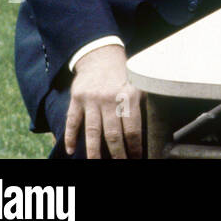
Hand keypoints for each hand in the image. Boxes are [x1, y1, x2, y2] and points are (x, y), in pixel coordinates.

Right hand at [64, 44, 142, 158]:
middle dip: (117, 154)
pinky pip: (72, 121)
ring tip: (96, 164)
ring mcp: (92, 99)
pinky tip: (71, 150)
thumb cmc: (124, 75)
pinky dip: (70, 137)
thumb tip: (150, 129)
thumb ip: (142, 105)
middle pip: (113, 134)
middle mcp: (110, 99)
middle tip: (120, 164)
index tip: (136, 158)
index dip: (134, 147)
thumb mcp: (139, 85)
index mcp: (130, 96)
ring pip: (92, 131)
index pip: (133, 129)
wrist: (101, 55)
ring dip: (94, 152)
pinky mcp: (77, 99)